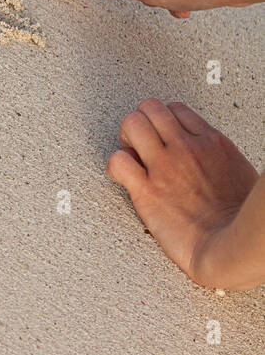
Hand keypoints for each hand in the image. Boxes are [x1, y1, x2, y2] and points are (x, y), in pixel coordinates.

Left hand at [106, 100, 259, 288]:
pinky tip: (124, 177)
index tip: (160, 137)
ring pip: (131, 124)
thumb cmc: (238, 218)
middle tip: (140, 143)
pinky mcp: (146, 190)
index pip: (175, 109)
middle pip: (149, 108)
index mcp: (212, 142)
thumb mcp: (238, 172)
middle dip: (140, 122)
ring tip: (131, 157)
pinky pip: (117, 161)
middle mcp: (186, 148)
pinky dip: (115, 166)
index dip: (162, 121)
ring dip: (125, 138)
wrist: (230, 246)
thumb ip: (216, 157)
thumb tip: (206, 158)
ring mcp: (164, 166)